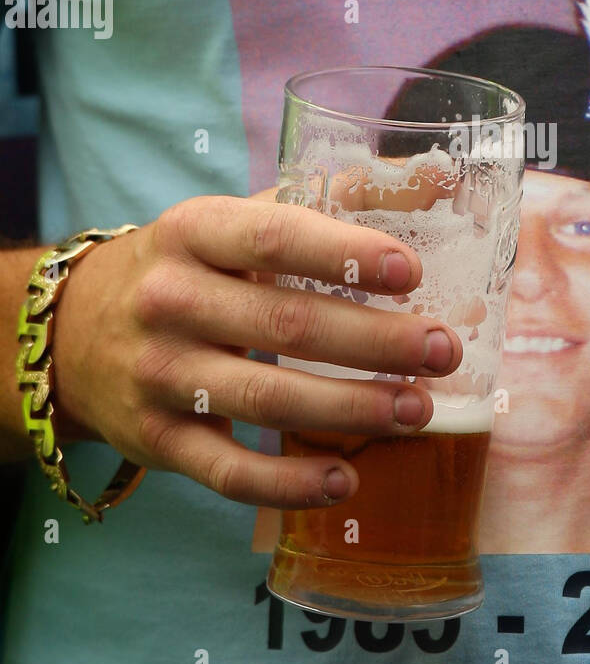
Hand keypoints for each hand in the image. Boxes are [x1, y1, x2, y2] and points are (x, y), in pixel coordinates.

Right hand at [49, 195, 461, 508]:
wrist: (75, 332)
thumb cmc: (192, 270)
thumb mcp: (237, 222)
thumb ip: (330, 201)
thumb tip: (434, 180)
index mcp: (194, 232)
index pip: (273, 237)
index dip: (344, 254)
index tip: (411, 272)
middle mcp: (170, 301)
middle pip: (284, 325)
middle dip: (374, 341)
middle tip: (440, 350)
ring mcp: (160, 375)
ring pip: (265, 400)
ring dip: (350, 410)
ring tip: (417, 410)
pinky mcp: (157, 440)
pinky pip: (228, 472)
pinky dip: (289, 483)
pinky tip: (344, 480)